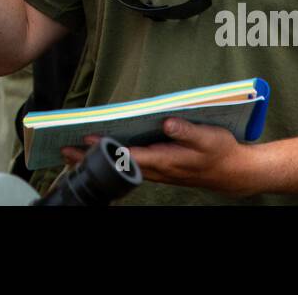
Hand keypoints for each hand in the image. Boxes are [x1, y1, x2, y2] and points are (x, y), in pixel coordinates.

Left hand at [61, 119, 261, 195]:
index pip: (130, 154)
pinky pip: (130, 165)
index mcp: (167, 160)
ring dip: (98, 160)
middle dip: (91, 157)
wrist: (234, 173)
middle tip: (63, 149)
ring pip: (121, 166)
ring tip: (74, 152)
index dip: (107, 147)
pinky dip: (113, 160)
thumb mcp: (209, 137)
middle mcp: (158, 169)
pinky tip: (102, 153)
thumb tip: (167, 122)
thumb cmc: (221, 152)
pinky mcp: (160, 169)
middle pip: (118, 163)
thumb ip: (187, 130)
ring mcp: (158, 171)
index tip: (86, 138)